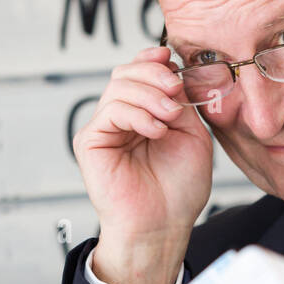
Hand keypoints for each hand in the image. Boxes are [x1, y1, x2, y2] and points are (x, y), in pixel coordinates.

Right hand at [73, 46, 212, 283]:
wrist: (164, 225)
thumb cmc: (179, 189)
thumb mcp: (192, 135)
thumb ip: (181, 102)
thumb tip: (172, 70)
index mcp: (145, 113)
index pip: (140, 73)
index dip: (152, 59)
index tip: (170, 58)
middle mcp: (122, 118)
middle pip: (126, 73)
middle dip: (153, 74)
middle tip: (175, 90)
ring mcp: (104, 129)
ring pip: (118, 87)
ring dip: (150, 96)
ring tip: (170, 119)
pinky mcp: (91, 142)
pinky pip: (111, 111)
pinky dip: (137, 115)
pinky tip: (156, 131)